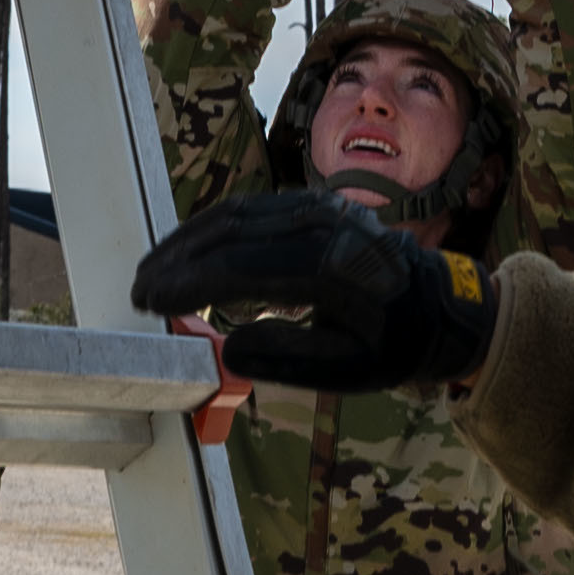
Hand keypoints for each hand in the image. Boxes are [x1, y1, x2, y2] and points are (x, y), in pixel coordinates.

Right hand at [131, 186, 488, 394]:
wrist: (435, 305)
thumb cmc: (391, 344)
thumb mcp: (346, 371)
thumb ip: (285, 359)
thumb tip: (225, 347)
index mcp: (329, 267)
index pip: (239, 268)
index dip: (187, 284)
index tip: (149, 302)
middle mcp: (319, 225)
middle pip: (229, 232)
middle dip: (176, 260)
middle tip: (138, 288)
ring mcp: (315, 206)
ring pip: (234, 213)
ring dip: (188, 240)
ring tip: (154, 271)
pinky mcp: (310, 203)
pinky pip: (250, 209)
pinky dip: (212, 229)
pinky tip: (189, 252)